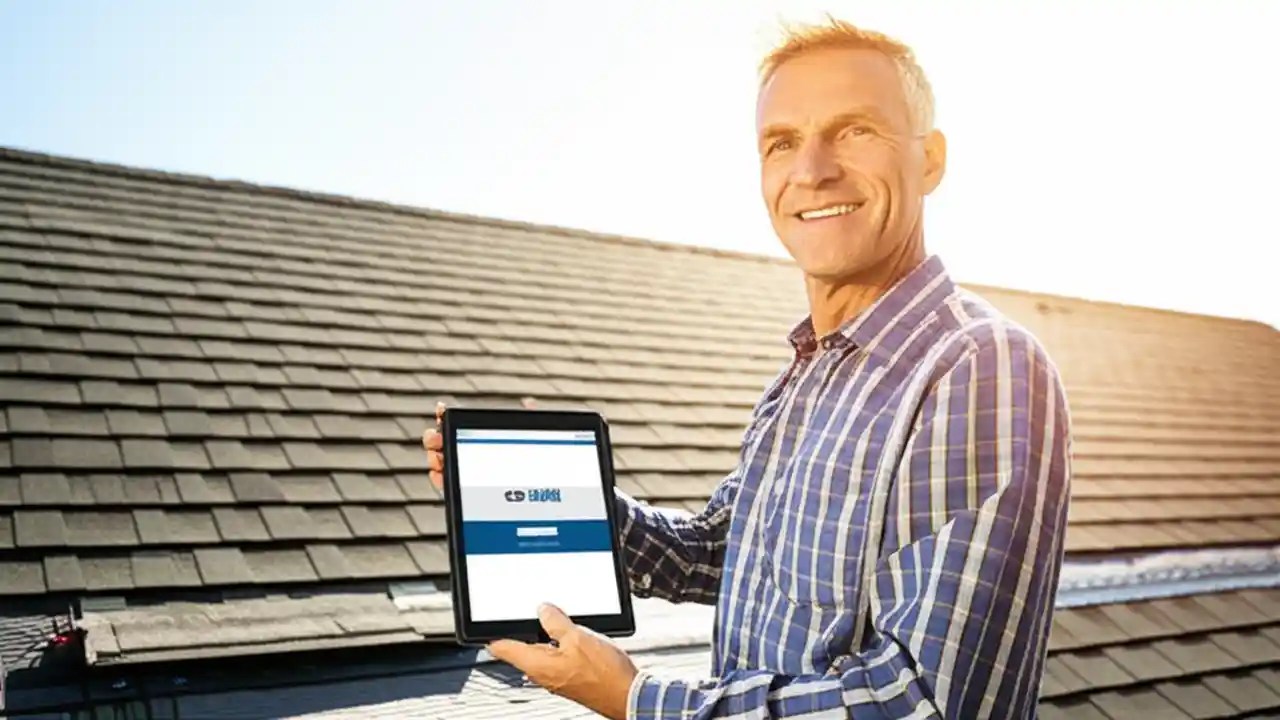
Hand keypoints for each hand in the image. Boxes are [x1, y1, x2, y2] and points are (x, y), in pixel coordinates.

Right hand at [421, 397, 539, 491]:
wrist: (543, 491)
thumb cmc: (538, 462)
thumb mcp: (534, 437)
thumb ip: (531, 419)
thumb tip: (528, 402)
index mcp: (480, 438)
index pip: (458, 424)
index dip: (446, 415)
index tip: (442, 409)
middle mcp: (469, 455)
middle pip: (443, 443)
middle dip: (434, 438)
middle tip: (437, 439)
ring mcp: (466, 474)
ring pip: (441, 463)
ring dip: (434, 458)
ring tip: (439, 458)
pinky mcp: (466, 493)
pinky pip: (447, 486)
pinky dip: (439, 480)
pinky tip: (440, 475)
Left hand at [488, 603, 637, 719]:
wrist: (628, 695)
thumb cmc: (604, 675)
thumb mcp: (578, 638)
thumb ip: (556, 622)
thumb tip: (542, 610)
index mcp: (536, 665)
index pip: (502, 647)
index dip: (493, 631)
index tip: (486, 621)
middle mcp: (542, 674)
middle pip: (521, 647)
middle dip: (524, 628)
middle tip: (529, 609)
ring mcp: (556, 676)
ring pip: (541, 651)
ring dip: (545, 634)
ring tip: (555, 617)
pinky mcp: (570, 676)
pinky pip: (556, 656)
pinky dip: (559, 643)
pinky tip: (573, 634)